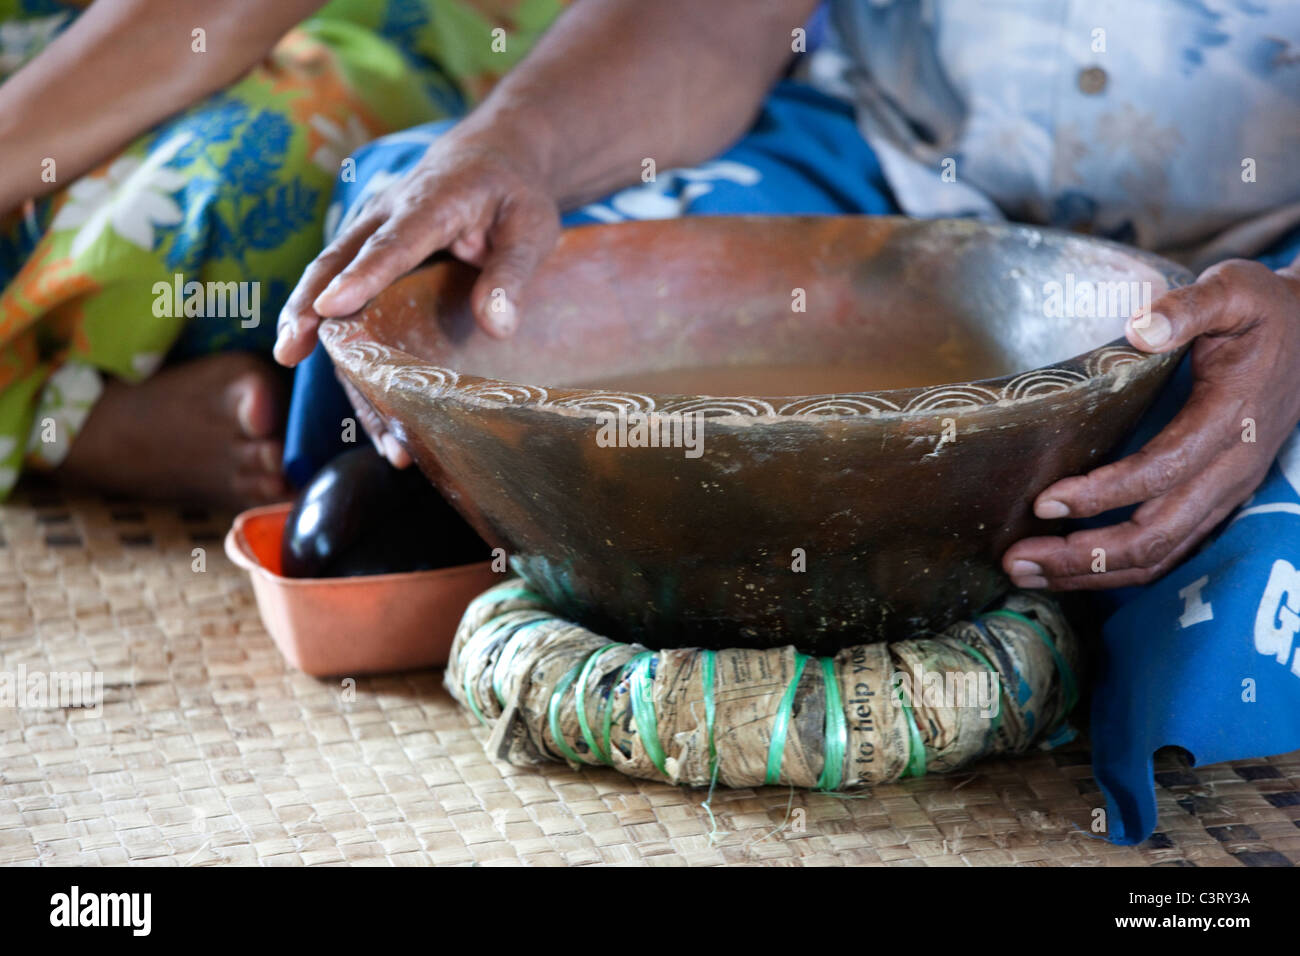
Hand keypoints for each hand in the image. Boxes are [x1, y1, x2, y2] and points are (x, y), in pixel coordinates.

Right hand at [273, 127, 560, 463]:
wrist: (492, 159)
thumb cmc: (514, 193)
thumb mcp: (532, 226)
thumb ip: (512, 272)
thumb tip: (497, 326)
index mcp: (428, 203)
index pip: (389, 243)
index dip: (359, 277)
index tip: (328, 309)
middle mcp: (384, 216)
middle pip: (333, 266)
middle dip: (307, 312)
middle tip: (288, 355)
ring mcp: (367, 237)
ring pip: (327, 289)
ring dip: (324, 347)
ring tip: (354, 419)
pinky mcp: (365, 261)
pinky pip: (343, 306)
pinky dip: (346, 354)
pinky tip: (370, 413)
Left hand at [1003, 258, 1299, 589]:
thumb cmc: (1264, 312)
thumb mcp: (1234, 290)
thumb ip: (1189, 306)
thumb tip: (1142, 327)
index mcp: (1231, 419)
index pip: (1163, 470)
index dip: (1104, 493)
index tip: (1046, 501)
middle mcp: (1231, 468)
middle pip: (1156, 533)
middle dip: (1084, 554)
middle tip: (1018, 560)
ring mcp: (1226, 493)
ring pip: (1161, 554)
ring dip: (1092, 572)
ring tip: (1028, 574)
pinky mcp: (1216, 503)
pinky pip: (1170, 552)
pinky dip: (1119, 570)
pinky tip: (1070, 572)